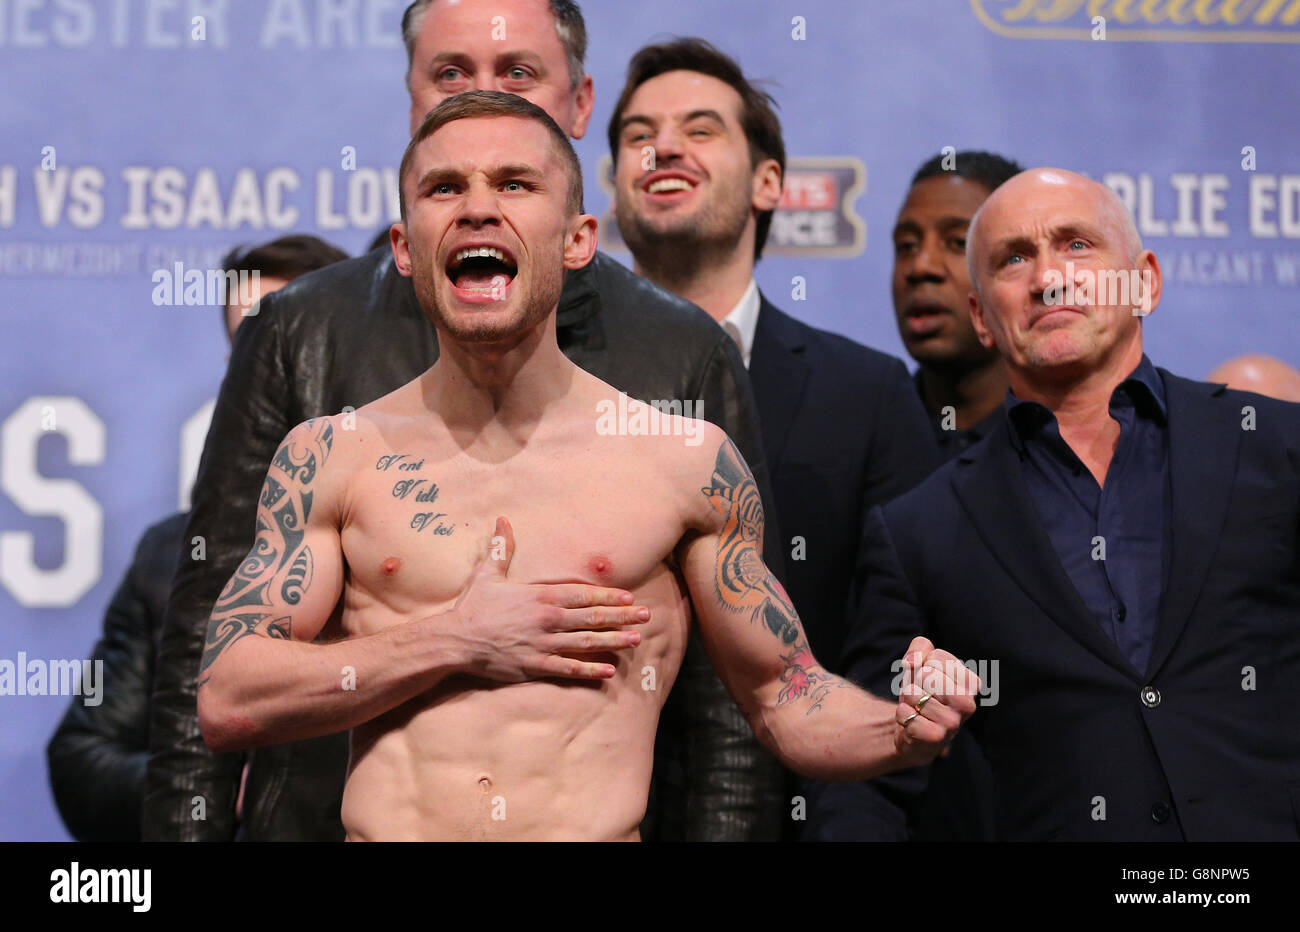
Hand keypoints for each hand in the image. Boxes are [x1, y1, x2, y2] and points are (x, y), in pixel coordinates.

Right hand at [450, 517, 649, 681]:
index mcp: (540, 596)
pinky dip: (589, 670)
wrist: (455, 641)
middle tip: (646, 616)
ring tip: (636, 640)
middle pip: (592, 618)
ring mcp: (543, 644)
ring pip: (586, 643)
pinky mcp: (535, 665)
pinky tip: (608, 671)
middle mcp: (548, 619)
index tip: (629, 597)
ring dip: (614, 641)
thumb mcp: (487, 573)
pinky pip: (568, 669)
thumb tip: (502, 520)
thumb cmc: (473, 607)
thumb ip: (502, 548)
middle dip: (621, 616)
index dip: (608, 596)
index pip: (583, 595)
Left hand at [892, 636, 979, 765]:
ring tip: (918, 709)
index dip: (923, 666)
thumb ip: (920, 647)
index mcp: (971, 683)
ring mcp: (953, 723)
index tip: (929, 680)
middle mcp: (968, 704)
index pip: (936, 658)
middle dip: (916, 683)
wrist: (913, 728)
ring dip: (908, 700)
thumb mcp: (921, 663)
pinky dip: (902, 716)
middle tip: (922, 696)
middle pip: (926, 674)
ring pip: (914, 694)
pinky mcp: (936, 738)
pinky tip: (912, 722)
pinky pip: (906, 714)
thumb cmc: (922, 691)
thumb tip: (912, 662)